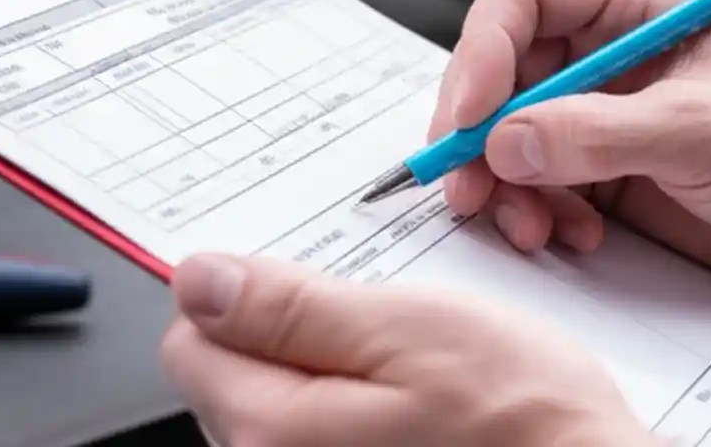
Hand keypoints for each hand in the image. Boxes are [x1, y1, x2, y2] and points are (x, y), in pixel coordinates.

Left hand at [161, 254, 655, 446]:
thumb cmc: (522, 423)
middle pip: (226, 377)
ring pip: (271, 405)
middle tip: (374, 329)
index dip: (238, 297)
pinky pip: (313, 436)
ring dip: (321, 371)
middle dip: (283, 335)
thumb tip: (198, 280)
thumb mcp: (405, 328)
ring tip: (402, 372)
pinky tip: (407, 406)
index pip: (187, 341)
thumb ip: (287, 307)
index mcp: (273, 429)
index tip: (300, 287)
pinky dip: (345, 409)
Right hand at [432, 0, 710, 284]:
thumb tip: (504, 143)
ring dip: (502, 184)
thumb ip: (595, 134)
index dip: (482, 51)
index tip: (468, 117)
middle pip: (496, 71)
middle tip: (468, 184)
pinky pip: (529, 181)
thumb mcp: (698, 128)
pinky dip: (534, 211)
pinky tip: (569, 232)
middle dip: (478, 134)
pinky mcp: (592, 164)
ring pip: (503, 133)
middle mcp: (600, 48)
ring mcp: (592, 109)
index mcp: (629, 0)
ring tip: (527, 223)